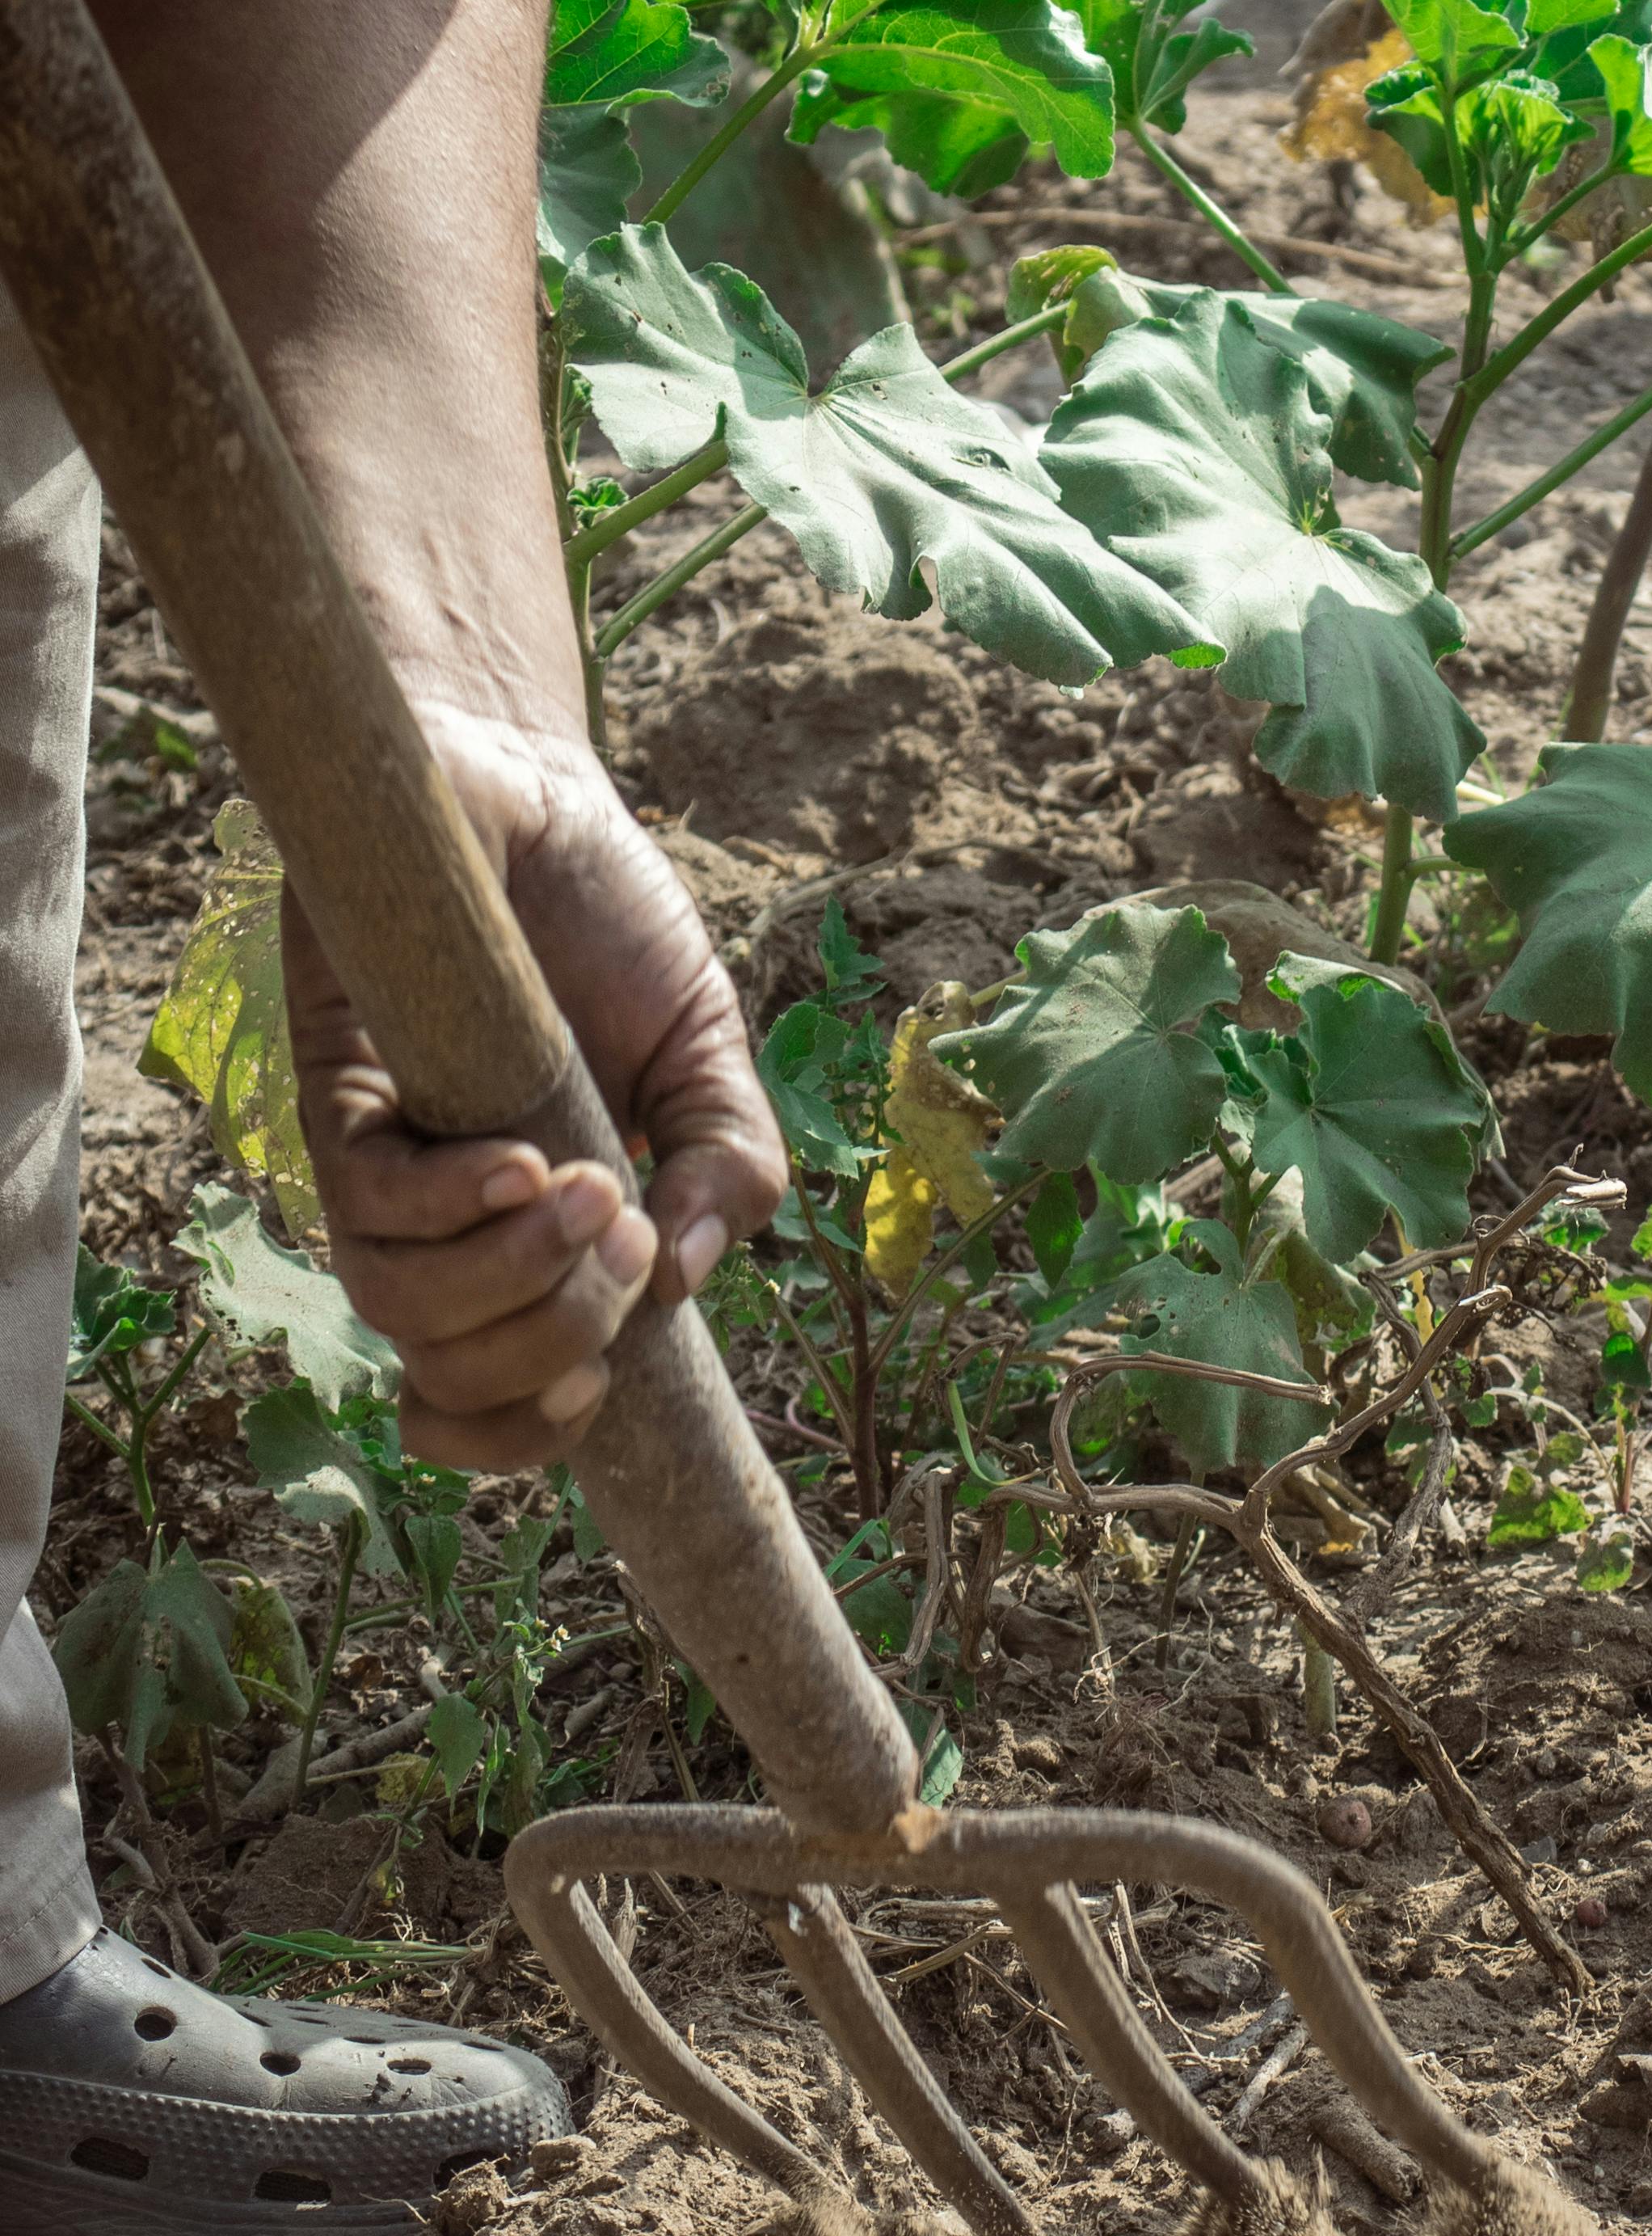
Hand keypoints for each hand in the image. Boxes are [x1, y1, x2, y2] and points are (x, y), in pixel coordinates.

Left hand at [284, 712, 785, 1470]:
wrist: (533, 797)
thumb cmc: (611, 931)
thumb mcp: (706, 1057)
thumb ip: (730, 1168)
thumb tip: (689, 1279)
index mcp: (521, 1243)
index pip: (486, 1400)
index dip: (522, 1438)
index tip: (598, 1398)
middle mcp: (438, 1224)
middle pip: (450, 1374)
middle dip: (557, 1340)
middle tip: (634, 1243)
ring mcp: (382, 1163)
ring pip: (402, 1309)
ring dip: (514, 1281)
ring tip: (592, 1191)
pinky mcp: (337, 1092)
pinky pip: (371, 1205)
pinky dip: (457, 1207)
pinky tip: (523, 1161)